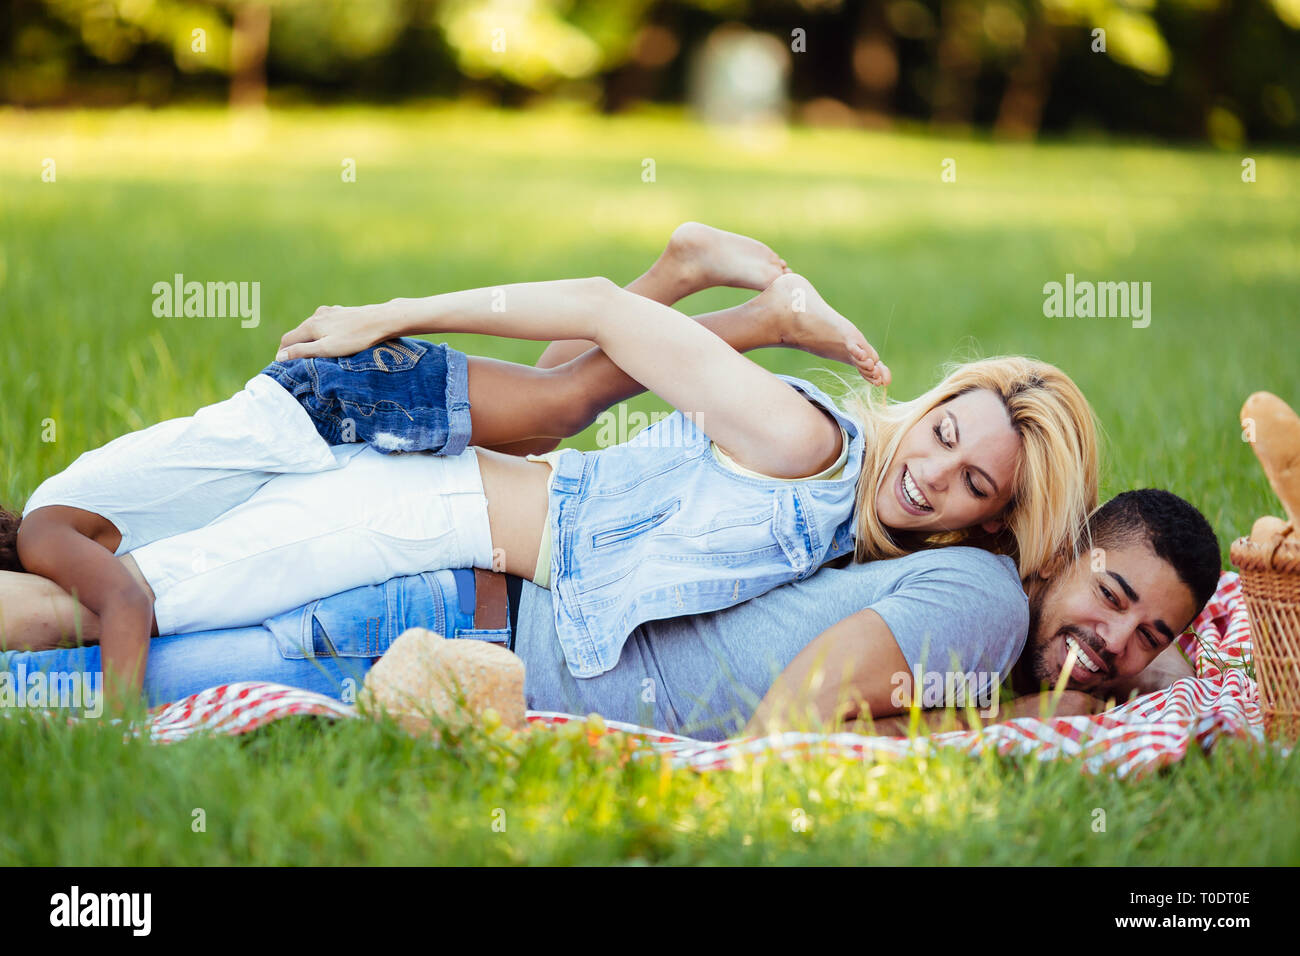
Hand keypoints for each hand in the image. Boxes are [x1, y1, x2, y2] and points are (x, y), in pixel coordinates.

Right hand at [276, 301, 404, 361]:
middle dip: (296, 347)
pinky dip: (323, 334)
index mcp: (311, 324)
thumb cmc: (356, 338)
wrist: (383, 320)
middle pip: (299, 333)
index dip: (282, 353)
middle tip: (297, 364)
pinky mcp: (343, 313)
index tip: (283, 367)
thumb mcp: (327, 349)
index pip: (287, 339)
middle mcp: (318, 315)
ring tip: (314, 355)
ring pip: (314, 328)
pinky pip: (327, 324)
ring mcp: (331, 312)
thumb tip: (280, 356)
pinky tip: (332, 340)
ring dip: (310, 340)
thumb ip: (303, 351)